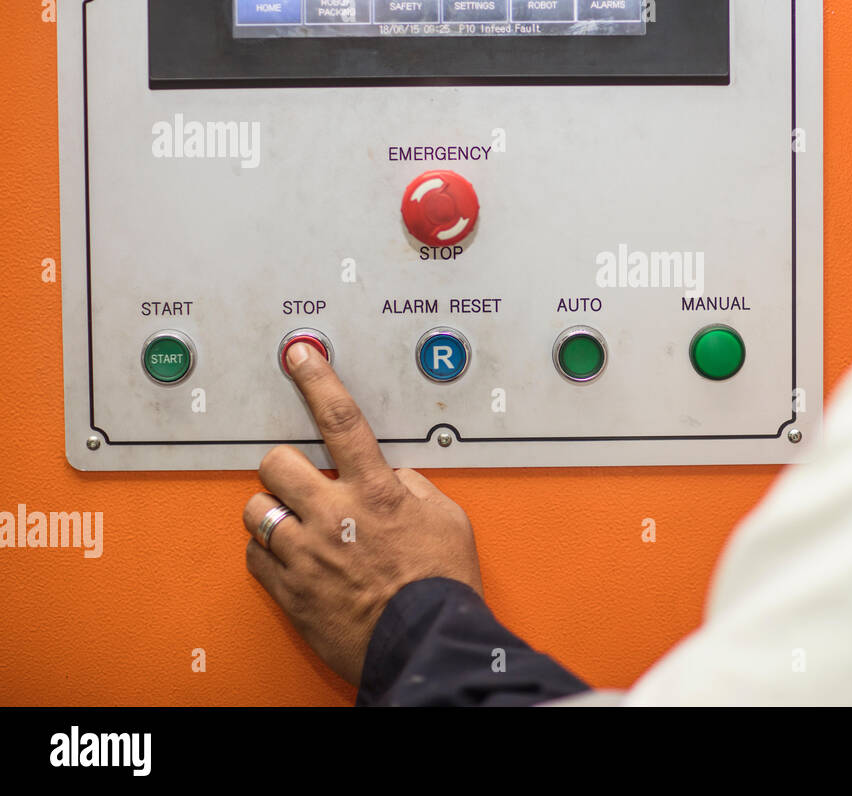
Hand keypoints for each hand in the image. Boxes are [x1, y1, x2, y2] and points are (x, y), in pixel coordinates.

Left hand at [243, 341, 482, 685]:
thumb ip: (413, 488)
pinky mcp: (290, 590)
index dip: (318, 379)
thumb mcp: (447, 521)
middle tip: (299, 478)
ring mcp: (306, 554)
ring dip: (272, 512)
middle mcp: (335, 516)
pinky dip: (268, 554)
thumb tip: (393, 478)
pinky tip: (293, 558)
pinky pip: (255, 557)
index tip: (301, 355)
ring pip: (256, 511)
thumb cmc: (441, 587)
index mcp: (377, 492)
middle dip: (284, 466)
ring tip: (296, 524)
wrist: (426, 645)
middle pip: (277, 463)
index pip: (341, 419)